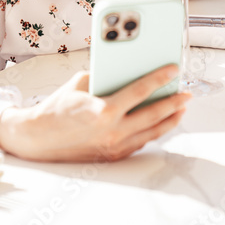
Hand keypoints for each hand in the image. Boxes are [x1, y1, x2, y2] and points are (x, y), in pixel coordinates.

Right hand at [0, 65, 189, 161]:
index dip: (159, 79)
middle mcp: (111, 131)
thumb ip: (105, 77)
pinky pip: (140, 142)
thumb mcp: (81, 82)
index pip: (140, 91)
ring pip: (151, 133)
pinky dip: (153, 130)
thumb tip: (127, 72)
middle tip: (186, 92)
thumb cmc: (57, 107)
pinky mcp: (112, 156)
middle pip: (152, 116)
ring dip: (169, 119)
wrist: (37, 139)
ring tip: (180, 107)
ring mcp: (113, 147)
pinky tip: (160, 121)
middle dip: (173, 102)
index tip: (173, 69)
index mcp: (103, 110)